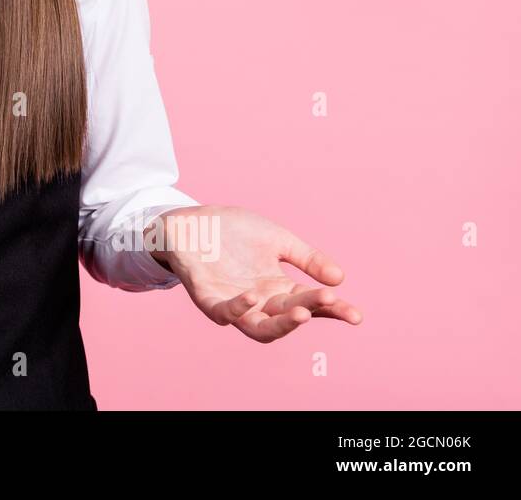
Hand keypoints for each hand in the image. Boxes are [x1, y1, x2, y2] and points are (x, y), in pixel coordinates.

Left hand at [146, 204, 363, 342]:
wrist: (192, 220)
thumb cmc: (234, 231)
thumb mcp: (278, 240)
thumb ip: (306, 258)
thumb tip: (341, 279)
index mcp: (278, 288)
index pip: (311, 304)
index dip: (333, 311)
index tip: (356, 315)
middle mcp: (259, 301)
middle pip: (288, 319)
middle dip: (310, 314)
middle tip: (329, 303)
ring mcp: (232, 302)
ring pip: (258, 327)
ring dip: (280, 324)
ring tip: (302, 312)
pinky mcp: (207, 297)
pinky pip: (222, 313)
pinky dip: (237, 309)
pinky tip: (252, 296)